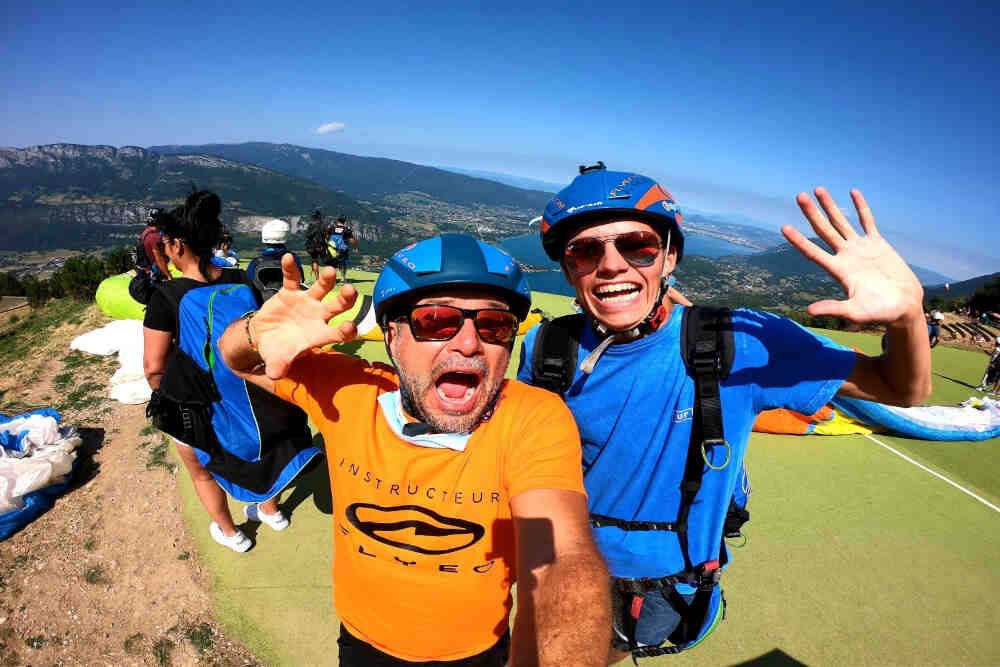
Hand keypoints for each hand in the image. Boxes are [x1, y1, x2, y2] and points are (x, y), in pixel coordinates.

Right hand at [251, 253, 357, 378]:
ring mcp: (307, 302)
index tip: (351, 327)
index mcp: (320, 335)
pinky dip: (291, 268)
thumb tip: (275, 374)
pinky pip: (292, 278)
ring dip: (326, 279)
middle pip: (338, 306)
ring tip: (329, 271)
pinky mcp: (291, 292)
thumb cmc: (278, 351)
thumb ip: (280, 365)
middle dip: (345, 299)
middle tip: (351, 290)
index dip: (346, 331)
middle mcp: (318, 316)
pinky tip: (289, 257)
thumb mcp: (278, 360)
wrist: (264, 337)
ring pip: (321, 288)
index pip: (338, 333)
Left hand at [782, 188, 922, 325]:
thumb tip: (809, 311)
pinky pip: (867, 221)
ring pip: (842, 222)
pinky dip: (861, 207)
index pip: (813, 252)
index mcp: (838, 270)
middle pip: (824, 231)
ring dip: (830, 206)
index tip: (784, 228)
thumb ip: (834, 309)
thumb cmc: (880, 313)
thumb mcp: (856, 312)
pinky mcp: (878, 244)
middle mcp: (846, 256)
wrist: (904, 306)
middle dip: (812, 213)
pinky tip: (853, 192)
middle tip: (799, 196)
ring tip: (818, 189)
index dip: (799, 241)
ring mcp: (861, 248)